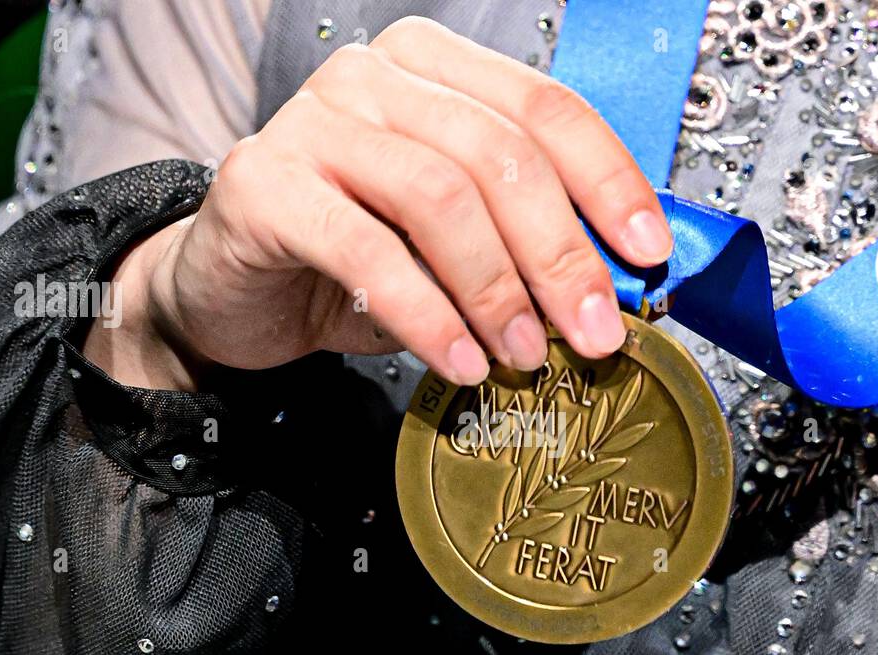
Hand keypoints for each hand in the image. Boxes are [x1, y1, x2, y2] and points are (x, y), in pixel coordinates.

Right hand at [90, 16, 672, 390]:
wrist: (232, 288)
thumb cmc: (347, 260)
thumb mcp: (449, 244)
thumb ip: (517, 241)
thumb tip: (609, 285)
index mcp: (433, 70)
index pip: (545, 109)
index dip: (607, 183)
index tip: (645, 253)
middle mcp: (373, 79)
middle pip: (500, 154)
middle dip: (560, 254)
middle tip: (593, 330)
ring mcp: (313, 123)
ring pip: (439, 195)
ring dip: (496, 289)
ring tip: (523, 354)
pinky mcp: (264, 185)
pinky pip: (366, 251)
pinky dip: (426, 315)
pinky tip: (459, 361)